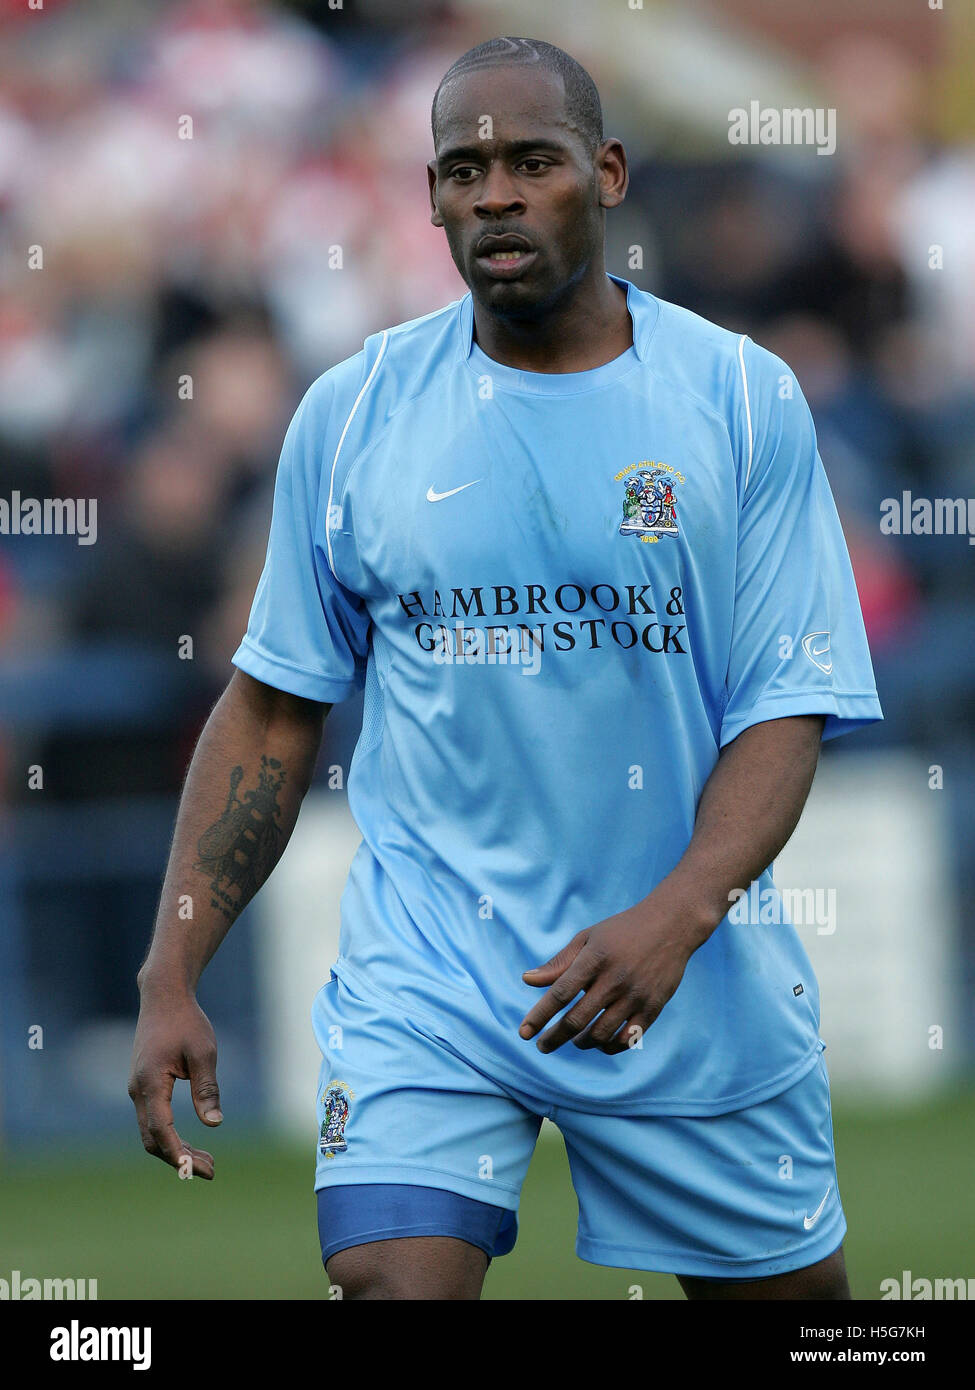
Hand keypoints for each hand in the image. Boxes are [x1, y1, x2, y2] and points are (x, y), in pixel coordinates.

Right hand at [128, 983, 222, 1178]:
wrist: (164, 997)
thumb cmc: (186, 1021)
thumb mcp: (204, 1053)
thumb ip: (207, 1089)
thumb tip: (214, 1124)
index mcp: (150, 1083)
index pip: (160, 1130)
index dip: (177, 1154)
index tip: (195, 1171)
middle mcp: (138, 1091)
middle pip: (153, 1139)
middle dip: (180, 1159)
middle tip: (211, 1171)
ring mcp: (138, 1089)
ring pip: (152, 1132)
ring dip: (176, 1150)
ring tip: (207, 1162)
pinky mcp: (144, 1086)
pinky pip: (153, 1120)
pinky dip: (171, 1136)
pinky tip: (191, 1142)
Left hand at [519, 898, 704, 1055]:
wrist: (671, 924)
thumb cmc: (622, 930)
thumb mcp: (588, 938)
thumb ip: (559, 962)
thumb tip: (527, 980)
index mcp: (595, 958)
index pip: (561, 993)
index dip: (540, 1016)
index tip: (524, 1032)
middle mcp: (615, 979)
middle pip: (577, 1020)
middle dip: (554, 1038)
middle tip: (542, 1046)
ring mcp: (636, 995)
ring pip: (601, 1034)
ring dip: (582, 1043)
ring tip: (574, 1040)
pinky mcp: (653, 1007)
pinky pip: (627, 1039)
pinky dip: (609, 1047)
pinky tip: (600, 1042)